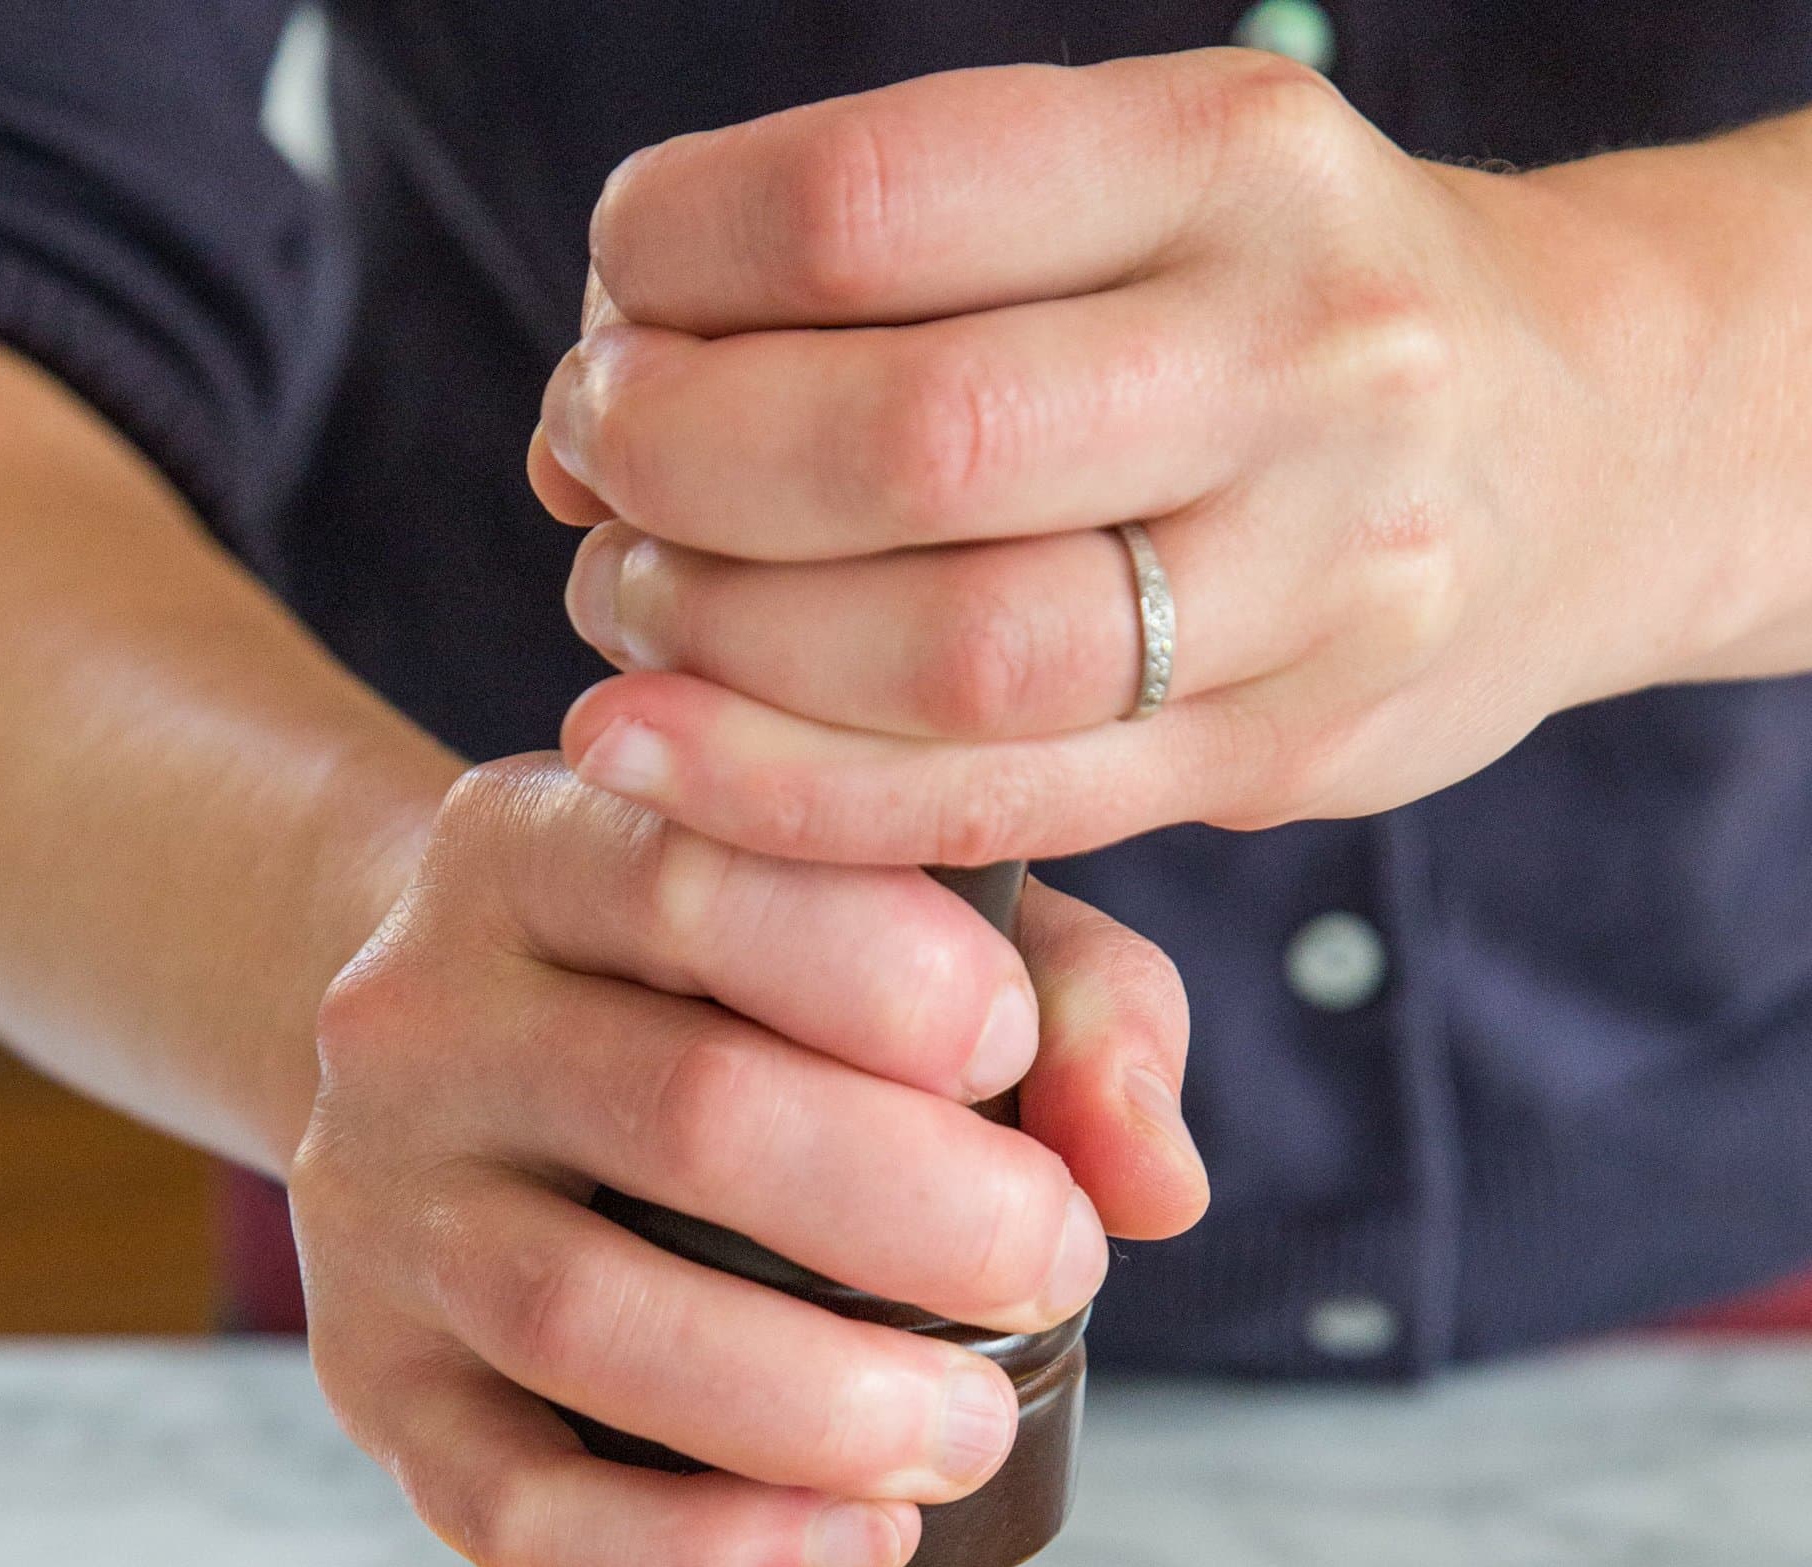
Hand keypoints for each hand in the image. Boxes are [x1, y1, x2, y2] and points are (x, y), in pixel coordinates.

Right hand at [288, 758, 1202, 1566]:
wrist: (438, 1053)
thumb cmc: (719, 985)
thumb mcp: (882, 918)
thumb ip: (1063, 1000)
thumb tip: (1154, 1183)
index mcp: (538, 849)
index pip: (701, 879)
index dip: (894, 973)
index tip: (1011, 1051)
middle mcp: (420, 1021)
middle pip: (680, 1111)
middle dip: (916, 1214)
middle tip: (1057, 1270)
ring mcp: (376, 1214)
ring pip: (581, 1316)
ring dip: (813, 1402)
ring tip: (967, 1433)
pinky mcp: (372, 1390)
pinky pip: (510, 1505)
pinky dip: (691, 1554)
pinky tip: (850, 1547)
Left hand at [529, 52, 1746, 863]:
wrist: (1578, 449)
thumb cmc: (1280, 312)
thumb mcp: (1141, 192)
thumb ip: (900, 270)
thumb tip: (603, 394)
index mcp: (1228, 153)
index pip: (871, 204)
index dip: (671, 275)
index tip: (609, 320)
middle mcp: (1294, 354)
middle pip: (908, 442)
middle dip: (682, 473)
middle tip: (592, 478)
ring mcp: (1309, 574)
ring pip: (952, 656)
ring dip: (725, 653)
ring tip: (629, 614)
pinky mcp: (1279, 751)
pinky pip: (996, 808)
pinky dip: (797, 802)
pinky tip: (664, 769)